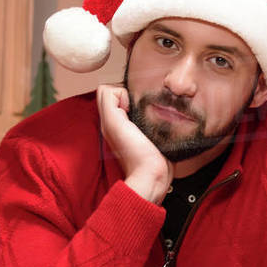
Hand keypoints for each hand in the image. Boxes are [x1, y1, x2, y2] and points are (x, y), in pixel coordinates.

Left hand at [96, 85, 171, 203]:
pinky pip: (152, 113)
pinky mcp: (150, 132)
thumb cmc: (135, 153)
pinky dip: (155, 112)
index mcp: (109, 119)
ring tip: (149, 115)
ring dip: (146, 104)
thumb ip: (109, 102)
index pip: (109, 91)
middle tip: (139, 109)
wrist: (152, 175)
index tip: (129, 106)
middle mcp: (119, 122)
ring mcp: (135, 127)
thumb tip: (121, 91)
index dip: (121, 92)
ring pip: (138, 103)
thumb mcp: (114, 123)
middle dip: (133, 96)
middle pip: (123, 95)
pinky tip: (157, 121)